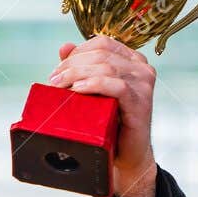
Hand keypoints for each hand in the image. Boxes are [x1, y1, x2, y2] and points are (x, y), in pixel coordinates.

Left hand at [46, 35, 158, 196]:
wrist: (126, 153)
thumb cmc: (109, 120)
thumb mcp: (93, 90)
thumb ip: (81, 66)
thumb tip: (64, 46)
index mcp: (132, 60)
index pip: (101, 43)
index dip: (76, 53)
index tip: (57, 71)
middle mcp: (142, 68)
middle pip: (101, 54)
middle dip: (71, 65)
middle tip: (53, 81)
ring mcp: (144, 84)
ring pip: (106, 67)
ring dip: (76, 74)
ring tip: (59, 87)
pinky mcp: (142, 102)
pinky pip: (118, 86)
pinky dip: (94, 85)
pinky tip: (77, 90)